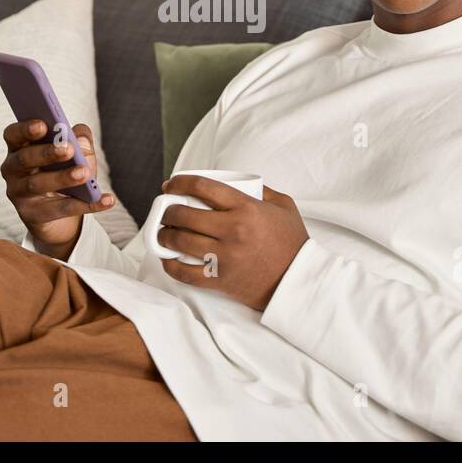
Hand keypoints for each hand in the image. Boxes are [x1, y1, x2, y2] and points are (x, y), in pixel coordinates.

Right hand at [0, 119, 116, 257]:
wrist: (59, 217)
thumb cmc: (63, 172)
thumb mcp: (75, 154)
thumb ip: (80, 141)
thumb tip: (82, 139)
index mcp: (19, 147)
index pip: (13, 134)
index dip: (25, 129)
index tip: (43, 125)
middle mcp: (12, 169)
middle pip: (24, 159)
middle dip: (47, 152)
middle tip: (69, 149)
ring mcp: (18, 194)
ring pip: (37, 184)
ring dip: (63, 178)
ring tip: (84, 173)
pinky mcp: (30, 215)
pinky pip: (58, 210)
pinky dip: (84, 205)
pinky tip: (106, 200)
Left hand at [152, 175, 308, 311]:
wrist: (298, 281)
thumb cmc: (292, 242)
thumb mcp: (283, 206)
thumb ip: (261, 190)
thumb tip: (238, 181)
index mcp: (246, 208)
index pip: (202, 187)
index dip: (179, 183)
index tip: (170, 186)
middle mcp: (233, 230)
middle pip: (184, 214)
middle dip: (167, 210)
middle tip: (166, 211)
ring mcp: (225, 257)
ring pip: (180, 242)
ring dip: (164, 235)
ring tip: (163, 233)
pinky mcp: (220, 280)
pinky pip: (185, 273)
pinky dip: (171, 265)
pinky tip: (168, 259)